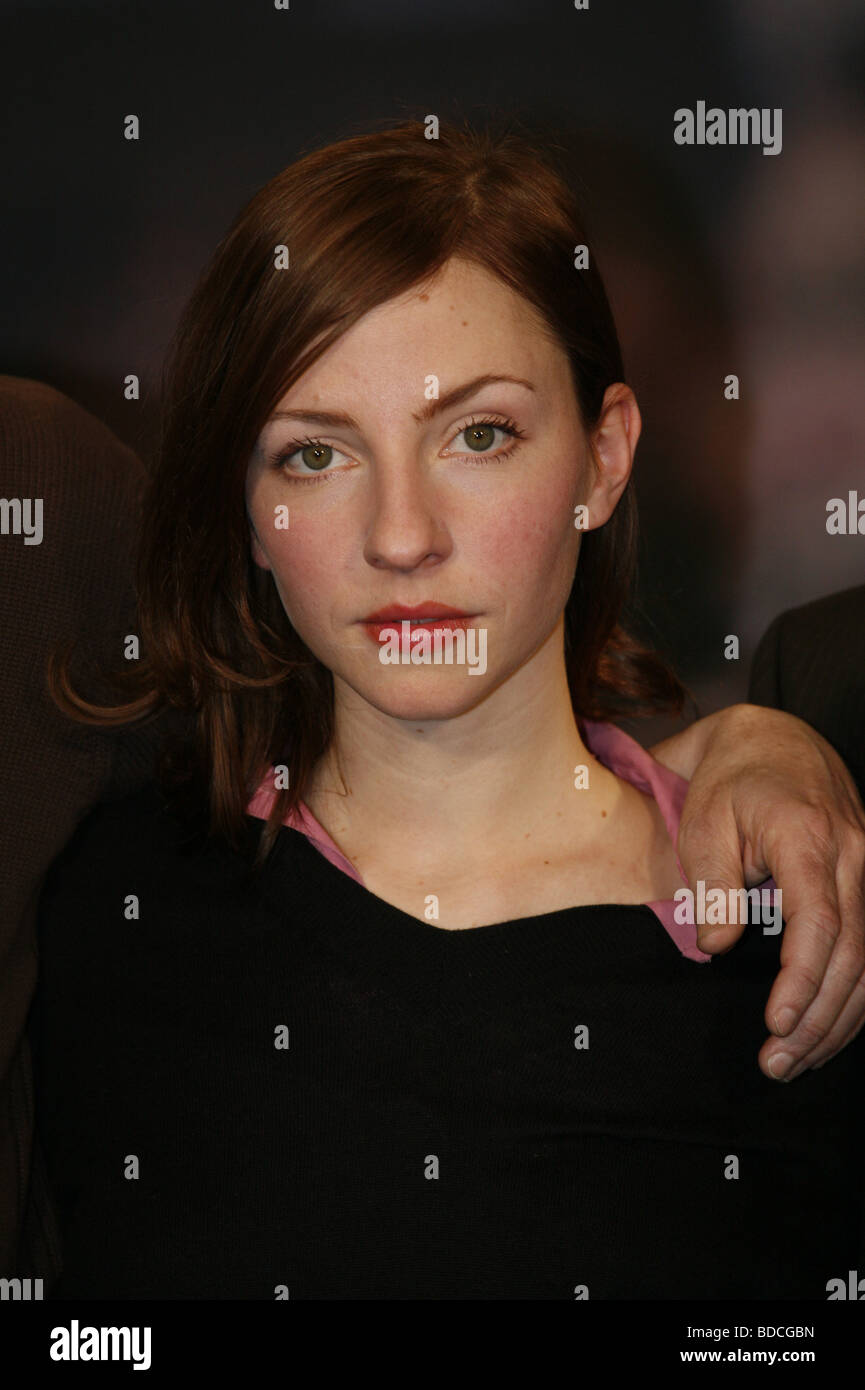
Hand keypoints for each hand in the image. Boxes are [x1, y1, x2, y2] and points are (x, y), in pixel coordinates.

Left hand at [651, 704, 864, 1080]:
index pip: (820, 922)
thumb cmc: (729, 780)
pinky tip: (827, 1031)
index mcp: (809, 837)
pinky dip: (854, 996)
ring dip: (840, 1019)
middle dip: (820, 1018)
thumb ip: (711, 883)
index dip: (803, 980)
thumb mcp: (702, 820)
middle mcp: (853, 855)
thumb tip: (717, 946)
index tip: (776, 1023)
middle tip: (779, 1064)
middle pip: (853, 954)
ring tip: (797, 1062)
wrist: (772, 738)